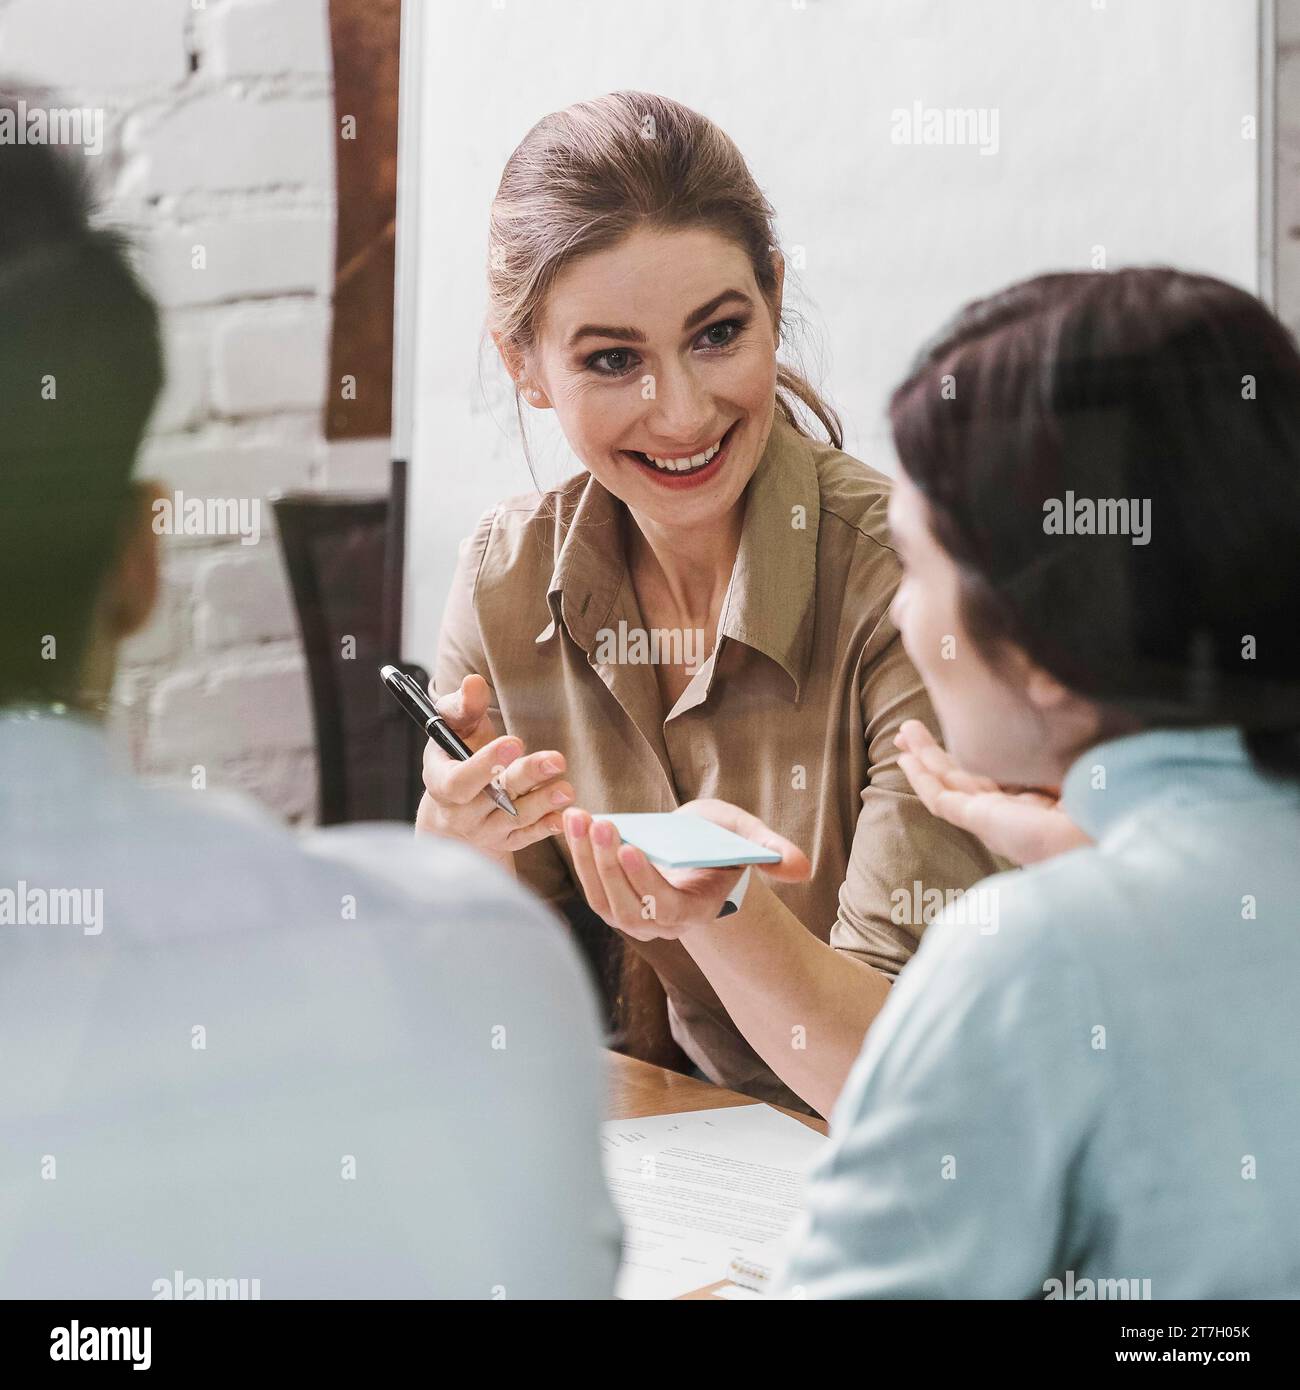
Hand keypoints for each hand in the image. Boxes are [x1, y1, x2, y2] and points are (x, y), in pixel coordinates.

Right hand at [414, 673, 572, 856]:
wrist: (453, 809)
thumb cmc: (456, 755)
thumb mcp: (454, 729)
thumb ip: (463, 707)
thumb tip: (473, 683)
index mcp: (441, 781)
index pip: (458, 780)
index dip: (485, 763)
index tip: (514, 742)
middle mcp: (459, 812)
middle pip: (492, 798)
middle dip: (524, 777)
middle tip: (556, 760)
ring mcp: (482, 831)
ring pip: (513, 820)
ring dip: (542, 804)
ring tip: (566, 789)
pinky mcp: (504, 843)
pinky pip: (526, 839)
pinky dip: (546, 828)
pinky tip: (566, 816)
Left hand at [561, 798, 810, 940]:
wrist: (699, 852)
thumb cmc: (723, 844)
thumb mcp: (749, 839)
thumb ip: (772, 851)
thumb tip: (801, 868)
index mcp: (696, 911)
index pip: (665, 907)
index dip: (647, 881)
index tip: (631, 846)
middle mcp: (662, 923)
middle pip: (628, 908)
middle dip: (610, 866)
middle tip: (601, 823)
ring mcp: (633, 916)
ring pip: (602, 900)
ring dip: (586, 860)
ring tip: (579, 818)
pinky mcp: (612, 900)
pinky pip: (591, 885)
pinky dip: (579, 856)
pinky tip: (572, 823)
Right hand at [894, 720, 1090, 865]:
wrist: (1108, 828)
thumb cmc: (1105, 795)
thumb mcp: (1077, 751)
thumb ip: (1058, 726)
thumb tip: (1046, 688)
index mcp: (1038, 796)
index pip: (996, 768)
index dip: (973, 745)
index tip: (961, 720)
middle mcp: (1012, 809)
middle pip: (963, 776)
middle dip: (935, 752)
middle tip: (912, 730)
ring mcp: (993, 817)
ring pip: (947, 785)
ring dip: (923, 758)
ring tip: (902, 734)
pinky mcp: (980, 820)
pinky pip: (941, 800)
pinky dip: (922, 779)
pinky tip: (907, 760)